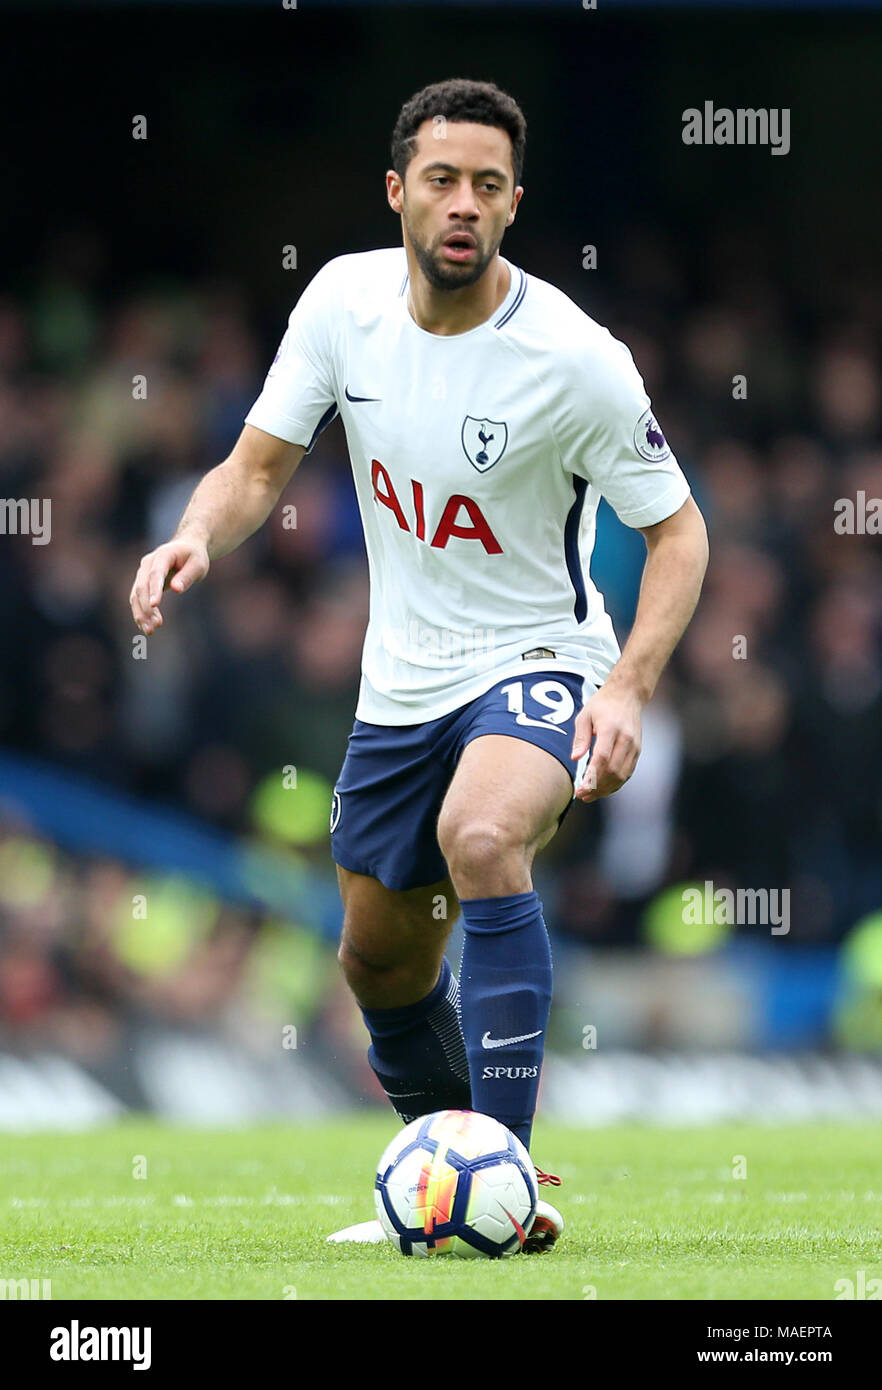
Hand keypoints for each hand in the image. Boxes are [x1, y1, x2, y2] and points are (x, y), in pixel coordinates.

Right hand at [129, 535, 209, 634]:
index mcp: (163, 555)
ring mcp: (143, 573)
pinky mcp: (143, 583)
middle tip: (156, 625)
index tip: (155, 605)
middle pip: (142, 586)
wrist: (185, 548)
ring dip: (141, 613)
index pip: (156, 574)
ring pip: (136, 595)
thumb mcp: (198, 564)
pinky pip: (137, 599)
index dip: (154, 589)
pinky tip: (146, 626)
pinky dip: (141, 613)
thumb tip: (176, 589)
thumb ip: (187, 575)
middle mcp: (148, 563)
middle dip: (146, 607)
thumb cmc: (194, 556)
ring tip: (150, 630)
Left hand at [571, 682, 642, 802]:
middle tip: (582, 795)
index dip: (591, 776)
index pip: (602, 758)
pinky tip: (603, 788)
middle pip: (613, 770)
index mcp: (611, 729)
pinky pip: (627, 772)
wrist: (628, 695)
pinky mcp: (638, 751)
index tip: (580, 788)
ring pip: (622, 775)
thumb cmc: (603, 704)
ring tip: (590, 795)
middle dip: (597, 787)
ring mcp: (634, 746)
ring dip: (606, 789)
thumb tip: (575, 758)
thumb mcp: (585, 715)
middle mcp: (626, 739)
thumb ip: (580, 738)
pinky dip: (616, 784)